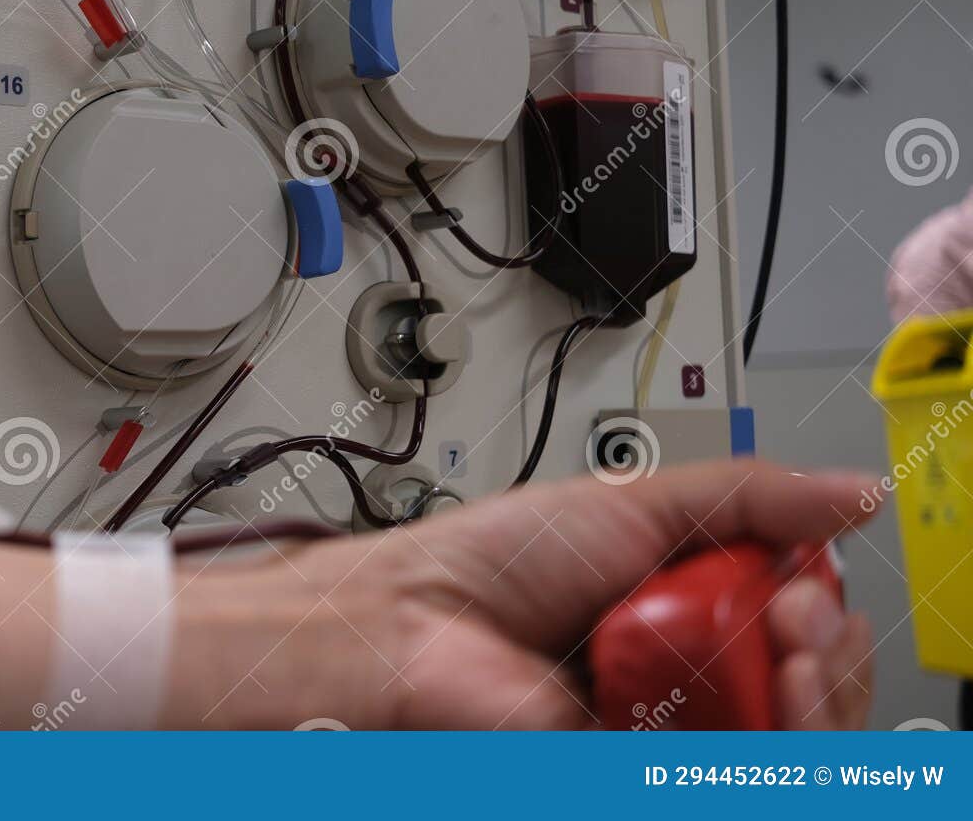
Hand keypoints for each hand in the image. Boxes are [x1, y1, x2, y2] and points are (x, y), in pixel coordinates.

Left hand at [169, 461, 876, 729]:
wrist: (413, 622)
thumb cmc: (491, 562)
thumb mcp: (632, 502)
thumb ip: (747, 497)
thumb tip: (852, 494)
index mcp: (687, 607)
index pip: (802, 630)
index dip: (825, 616)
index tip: (803, 589)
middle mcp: (683, 676)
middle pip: (812, 693)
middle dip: (830, 656)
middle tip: (795, 622)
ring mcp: (663, 734)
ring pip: (788, 742)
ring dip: (816, 697)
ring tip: (783, 659)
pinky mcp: (639, 771)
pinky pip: (726, 767)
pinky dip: (764, 742)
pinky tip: (754, 706)